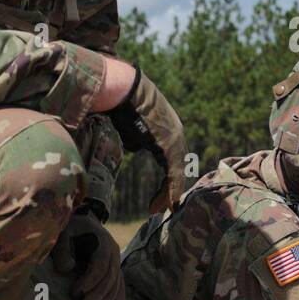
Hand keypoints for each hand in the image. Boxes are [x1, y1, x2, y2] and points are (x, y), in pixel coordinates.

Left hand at [52, 210, 126, 299]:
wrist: (85, 221)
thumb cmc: (71, 229)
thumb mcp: (64, 233)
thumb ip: (63, 250)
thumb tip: (67, 270)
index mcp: (103, 242)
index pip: (100, 266)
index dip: (89, 281)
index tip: (75, 293)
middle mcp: (114, 252)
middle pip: (110, 277)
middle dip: (98, 295)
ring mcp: (117, 260)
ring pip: (116, 283)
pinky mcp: (115, 266)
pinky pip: (120, 283)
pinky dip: (118, 296)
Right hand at [106, 65, 187, 212]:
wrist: (125, 90)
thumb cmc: (122, 103)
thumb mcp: (131, 125)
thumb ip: (136, 138)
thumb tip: (134, 147)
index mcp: (167, 129)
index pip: (171, 159)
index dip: (167, 179)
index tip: (159, 195)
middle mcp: (176, 134)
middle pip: (176, 168)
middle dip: (169, 189)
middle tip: (159, 207)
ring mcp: (175, 139)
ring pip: (176, 173)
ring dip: (168, 194)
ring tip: (158, 209)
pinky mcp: (170, 144)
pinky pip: (173, 172)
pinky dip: (170, 190)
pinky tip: (167, 204)